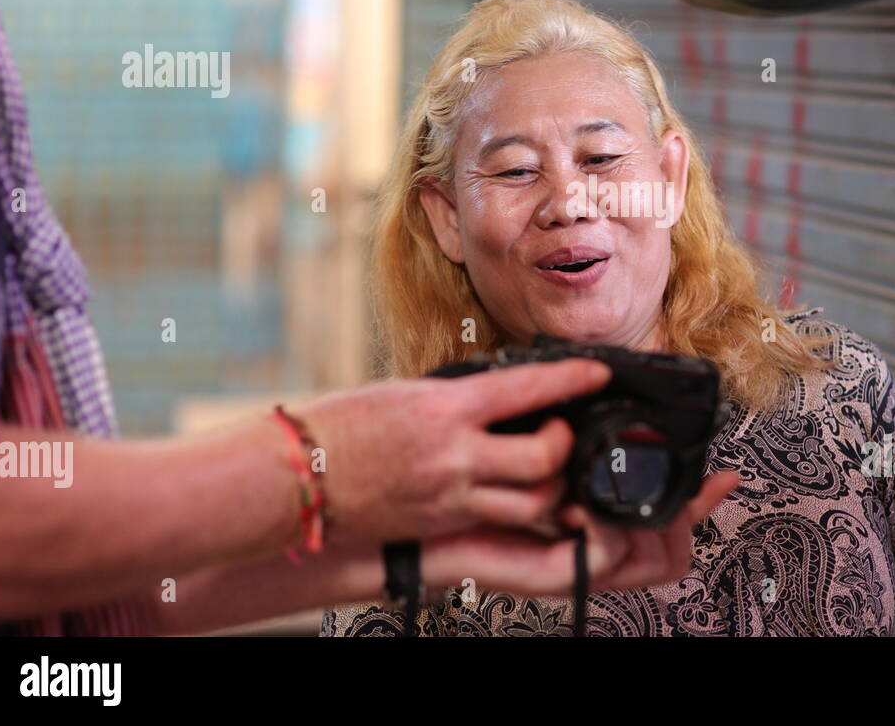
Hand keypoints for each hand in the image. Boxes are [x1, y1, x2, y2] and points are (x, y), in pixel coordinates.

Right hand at [301, 358, 609, 541]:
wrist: (296, 476)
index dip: (573, 377)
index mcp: (445, 408)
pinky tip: (516, 491)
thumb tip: (501, 396)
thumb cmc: (342, 426)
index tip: (598, 371)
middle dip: (565, 443)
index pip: (528, 388)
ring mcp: (451, 494)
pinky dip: (519, 505)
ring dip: (553, 484)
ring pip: (533, 501)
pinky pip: (499, 518)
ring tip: (546, 466)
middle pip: (544, 457)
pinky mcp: (444, 523)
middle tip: (562, 430)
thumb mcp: (406, 393)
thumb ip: (457, 398)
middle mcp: (454, 454)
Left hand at [420, 471, 739, 596]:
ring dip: (649, 522)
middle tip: (682, 485)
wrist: (417, 521)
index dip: (701, 505)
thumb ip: (572, 441)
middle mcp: (592, 551)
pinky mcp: (553, 574)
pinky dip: (609, 532)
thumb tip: (603, 403)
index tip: (724, 476)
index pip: (665, 527)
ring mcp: (578, 567)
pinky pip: (606, 559)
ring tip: (621, 491)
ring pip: (651, 557)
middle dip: (686, 516)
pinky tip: (589, 507)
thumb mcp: (532, 452)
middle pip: (672, 551)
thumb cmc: (467, 485)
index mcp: (593, 524)